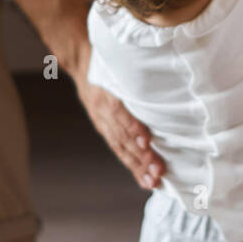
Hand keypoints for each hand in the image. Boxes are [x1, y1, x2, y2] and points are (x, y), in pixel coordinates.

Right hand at [66, 34, 164, 190]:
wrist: (81, 61)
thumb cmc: (108, 60)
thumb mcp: (118, 63)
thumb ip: (136, 73)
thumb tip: (161, 71)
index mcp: (106, 92)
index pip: (119, 113)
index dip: (132, 128)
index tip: (147, 141)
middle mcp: (102, 109)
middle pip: (122, 136)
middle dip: (141, 156)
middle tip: (158, 171)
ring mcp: (101, 120)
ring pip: (120, 146)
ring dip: (137, 165)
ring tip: (152, 180)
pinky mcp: (102, 126)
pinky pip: (117, 147)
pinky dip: (130, 162)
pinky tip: (141, 175)